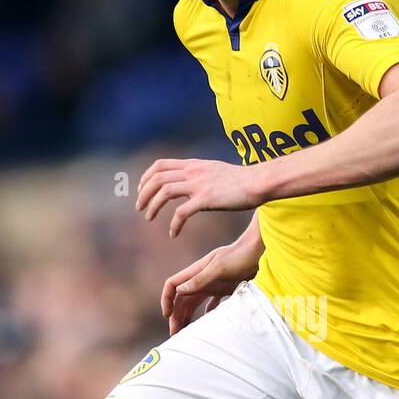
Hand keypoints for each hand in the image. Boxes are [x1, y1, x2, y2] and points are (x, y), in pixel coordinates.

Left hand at [136, 157, 260, 237]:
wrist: (258, 182)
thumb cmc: (242, 180)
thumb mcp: (216, 171)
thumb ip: (201, 174)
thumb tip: (193, 182)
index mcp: (193, 165)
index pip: (160, 165)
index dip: (146, 177)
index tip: (142, 190)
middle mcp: (193, 172)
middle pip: (157, 178)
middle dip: (144, 193)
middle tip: (140, 208)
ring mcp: (199, 184)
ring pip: (164, 192)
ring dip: (152, 206)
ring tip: (148, 218)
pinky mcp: (206, 199)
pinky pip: (182, 212)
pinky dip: (174, 224)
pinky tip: (174, 233)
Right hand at [161, 234, 263, 334]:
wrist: (258, 251)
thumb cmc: (239, 256)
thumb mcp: (219, 268)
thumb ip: (199, 280)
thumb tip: (180, 291)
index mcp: (195, 271)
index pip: (172, 285)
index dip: (166, 299)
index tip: (167, 315)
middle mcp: (201, 279)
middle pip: (181, 299)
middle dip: (176, 316)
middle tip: (176, 334)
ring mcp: (212, 285)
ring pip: (193, 304)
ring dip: (187, 317)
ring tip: (186, 333)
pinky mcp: (224, 290)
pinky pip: (210, 305)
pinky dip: (206, 316)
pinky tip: (206, 326)